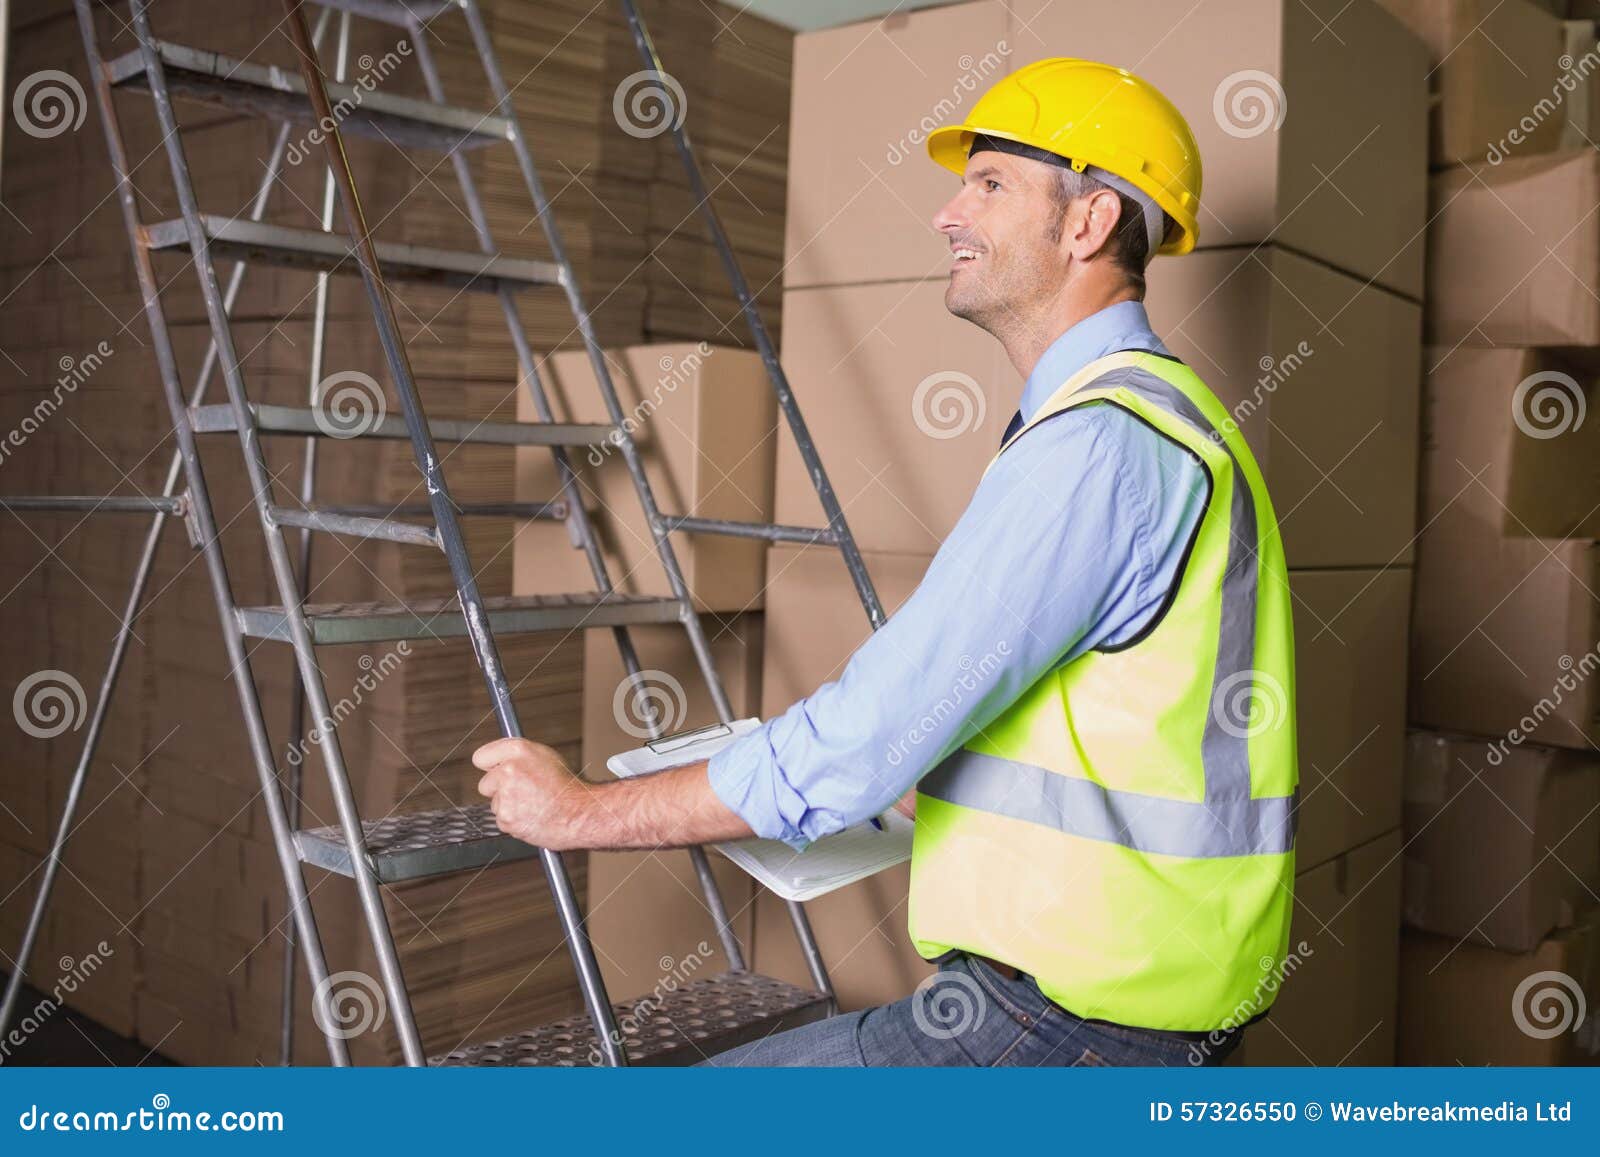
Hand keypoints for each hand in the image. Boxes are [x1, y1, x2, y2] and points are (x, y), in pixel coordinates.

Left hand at [472, 737, 589, 850]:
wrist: (579, 814)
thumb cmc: (567, 787)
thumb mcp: (546, 757)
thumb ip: (517, 756)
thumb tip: (499, 760)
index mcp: (518, 750)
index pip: (481, 757)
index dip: (490, 765)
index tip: (495, 770)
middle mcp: (509, 770)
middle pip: (485, 783)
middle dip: (499, 788)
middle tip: (522, 790)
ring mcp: (506, 795)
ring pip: (495, 803)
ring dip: (509, 805)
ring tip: (533, 804)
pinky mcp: (506, 818)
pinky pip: (503, 820)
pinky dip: (515, 820)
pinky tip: (532, 815)